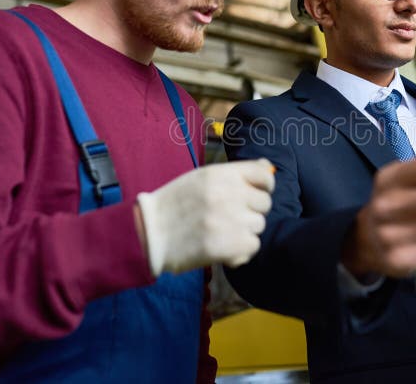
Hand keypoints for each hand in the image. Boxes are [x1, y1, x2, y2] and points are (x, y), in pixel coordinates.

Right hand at [136, 158, 274, 275]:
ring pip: (259, 225)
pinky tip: (222, 247)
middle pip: (264, 203)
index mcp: (221, 174)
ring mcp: (230, 220)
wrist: (148, 234)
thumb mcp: (201, 178)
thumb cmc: (175, 204)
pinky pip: (253, 246)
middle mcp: (229, 194)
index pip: (264, 175)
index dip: (264, 186)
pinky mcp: (229, 245)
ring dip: (244, 231)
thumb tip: (267, 166)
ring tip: (220, 232)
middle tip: (228, 217)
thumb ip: (234, 173)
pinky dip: (240, 250)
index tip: (254, 193)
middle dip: (250, 211)